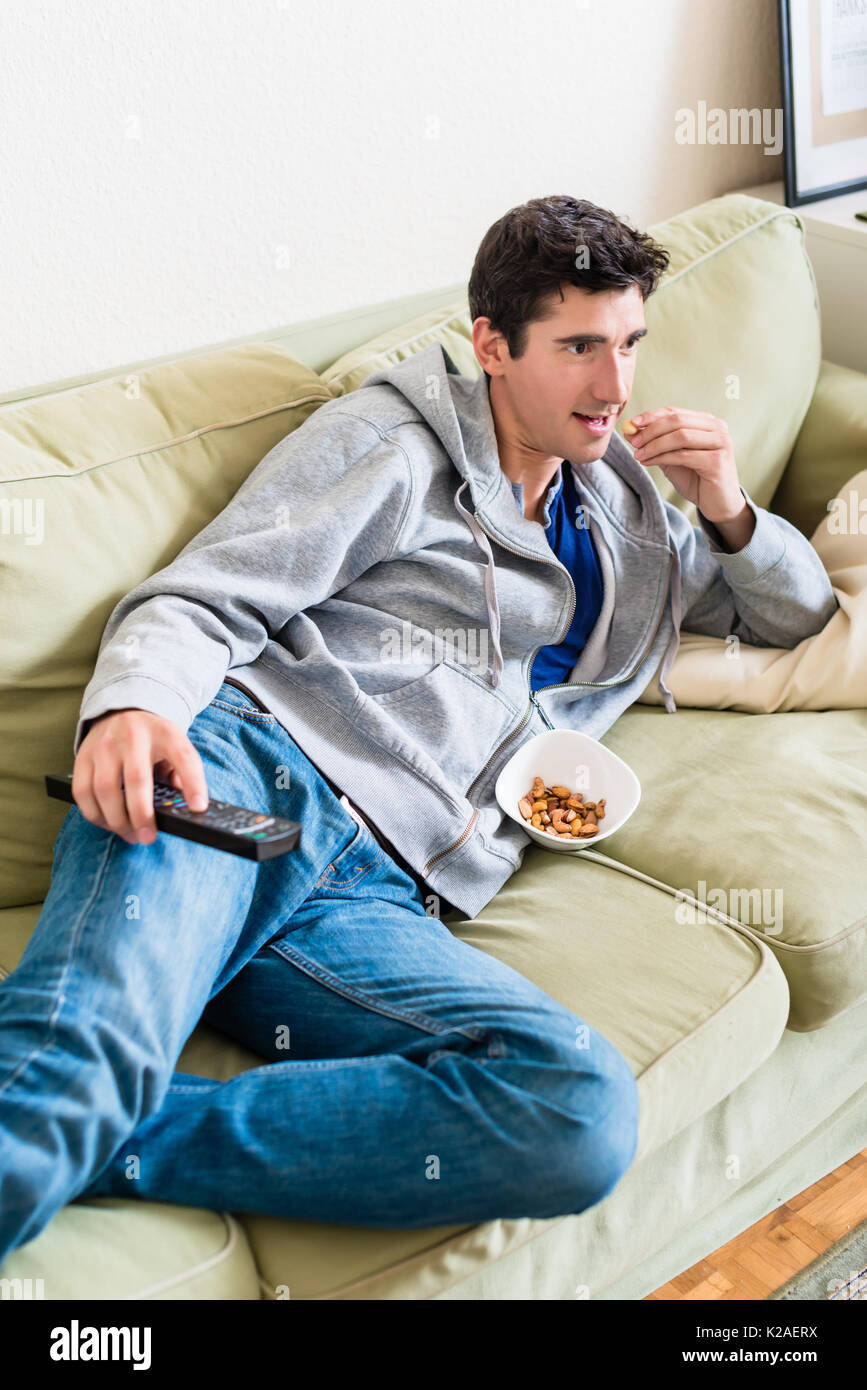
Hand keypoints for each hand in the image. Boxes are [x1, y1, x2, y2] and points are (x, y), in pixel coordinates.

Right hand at [73, 709, 208, 844]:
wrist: (123, 709)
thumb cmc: (154, 738)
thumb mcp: (175, 745)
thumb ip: (181, 772)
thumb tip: (185, 807)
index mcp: (166, 733)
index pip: (184, 757)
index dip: (194, 784)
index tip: (198, 808)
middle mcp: (134, 736)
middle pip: (137, 780)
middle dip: (142, 815)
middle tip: (148, 838)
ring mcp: (105, 745)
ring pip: (105, 790)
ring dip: (117, 821)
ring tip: (130, 835)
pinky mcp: (83, 755)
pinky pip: (83, 792)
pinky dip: (94, 814)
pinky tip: (108, 823)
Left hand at [625, 407, 754, 545]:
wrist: (718, 504)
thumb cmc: (696, 479)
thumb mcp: (671, 458)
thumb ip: (655, 443)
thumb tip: (629, 431)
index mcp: (707, 422)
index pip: (675, 412)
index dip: (652, 416)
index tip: (632, 423)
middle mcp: (717, 428)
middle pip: (677, 421)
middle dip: (651, 430)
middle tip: (634, 442)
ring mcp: (720, 443)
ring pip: (680, 436)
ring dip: (655, 445)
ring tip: (638, 455)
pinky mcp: (718, 461)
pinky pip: (684, 455)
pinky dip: (663, 457)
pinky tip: (648, 462)